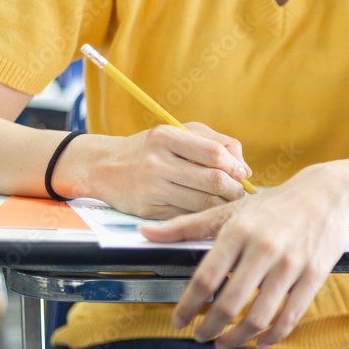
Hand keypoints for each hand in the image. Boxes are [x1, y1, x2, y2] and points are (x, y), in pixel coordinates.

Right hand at [91, 122, 251, 218]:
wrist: (103, 167)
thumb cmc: (151, 148)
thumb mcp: (180, 133)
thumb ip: (217, 142)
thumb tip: (245, 169)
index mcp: (167, 137)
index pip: (214, 153)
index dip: (234, 166)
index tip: (241, 174)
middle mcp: (158, 162)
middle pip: (213, 181)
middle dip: (234, 190)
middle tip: (239, 192)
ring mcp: (152, 188)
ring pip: (203, 202)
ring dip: (223, 205)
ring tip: (228, 201)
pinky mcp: (149, 210)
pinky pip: (188, 215)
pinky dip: (204, 214)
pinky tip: (208, 210)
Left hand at [139, 164, 348, 348]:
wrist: (327, 193)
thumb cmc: (274, 204)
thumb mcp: (230, 210)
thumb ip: (187, 226)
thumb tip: (145, 233)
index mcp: (239, 232)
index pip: (205, 278)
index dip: (187, 306)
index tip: (178, 321)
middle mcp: (264, 248)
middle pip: (230, 303)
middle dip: (210, 328)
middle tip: (200, 337)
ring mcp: (291, 264)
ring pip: (260, 316)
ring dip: (238, 337)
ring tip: (225, 343)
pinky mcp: (314, 275)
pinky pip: (291, 316)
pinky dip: (273, 336)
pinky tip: (260, 342)